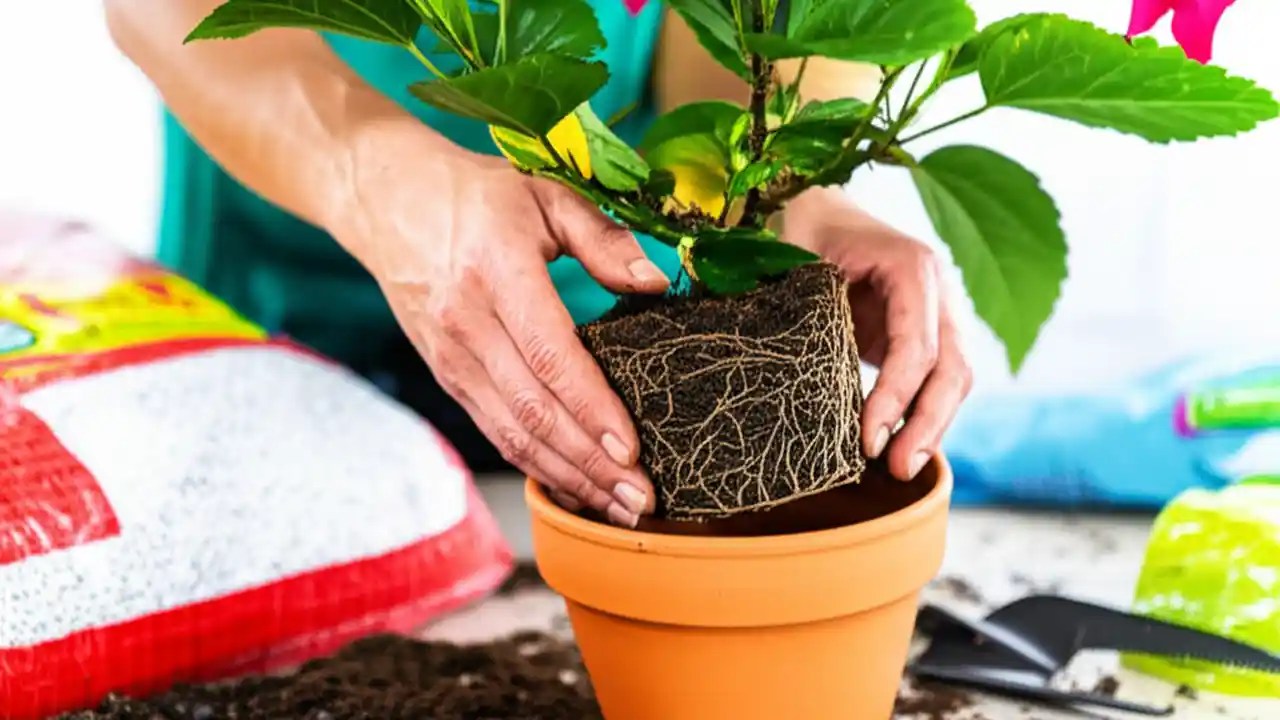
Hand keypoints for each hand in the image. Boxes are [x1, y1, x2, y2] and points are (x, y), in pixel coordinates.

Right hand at [331, 120, 666, 525]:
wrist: (387, 201)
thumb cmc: (478, 195)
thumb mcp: (546, 195)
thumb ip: (604, 239)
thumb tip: (655, 284)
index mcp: (497, 271)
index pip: (549, 355)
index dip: (592, 407)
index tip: (632, 447)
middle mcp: (468, 323)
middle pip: (535, 410)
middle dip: (591, 463)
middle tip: (643, 497)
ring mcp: (453, 357)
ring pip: (514, 433)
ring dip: (569, 477)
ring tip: (619, 507)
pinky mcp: (448, 376)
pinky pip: (497, 431)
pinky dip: (539, 466)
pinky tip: (577, 486)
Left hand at [782, 187, 972, 480]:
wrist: (821, 210)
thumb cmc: (802, 231)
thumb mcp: (797, 256)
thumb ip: (799, 302)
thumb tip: (780, 367)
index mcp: (910, 265)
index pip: (917, 345)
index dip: (895, 396)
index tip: (866, 439)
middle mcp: (937, 289)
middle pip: (952, 368)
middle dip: (927, 423)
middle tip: (895, 468)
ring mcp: (938, 313)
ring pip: (955, 379)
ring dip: (933, 428)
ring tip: (900, 469)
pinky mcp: (926, 335)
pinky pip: (938, 382)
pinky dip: (923, 416)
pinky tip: (902, 449)